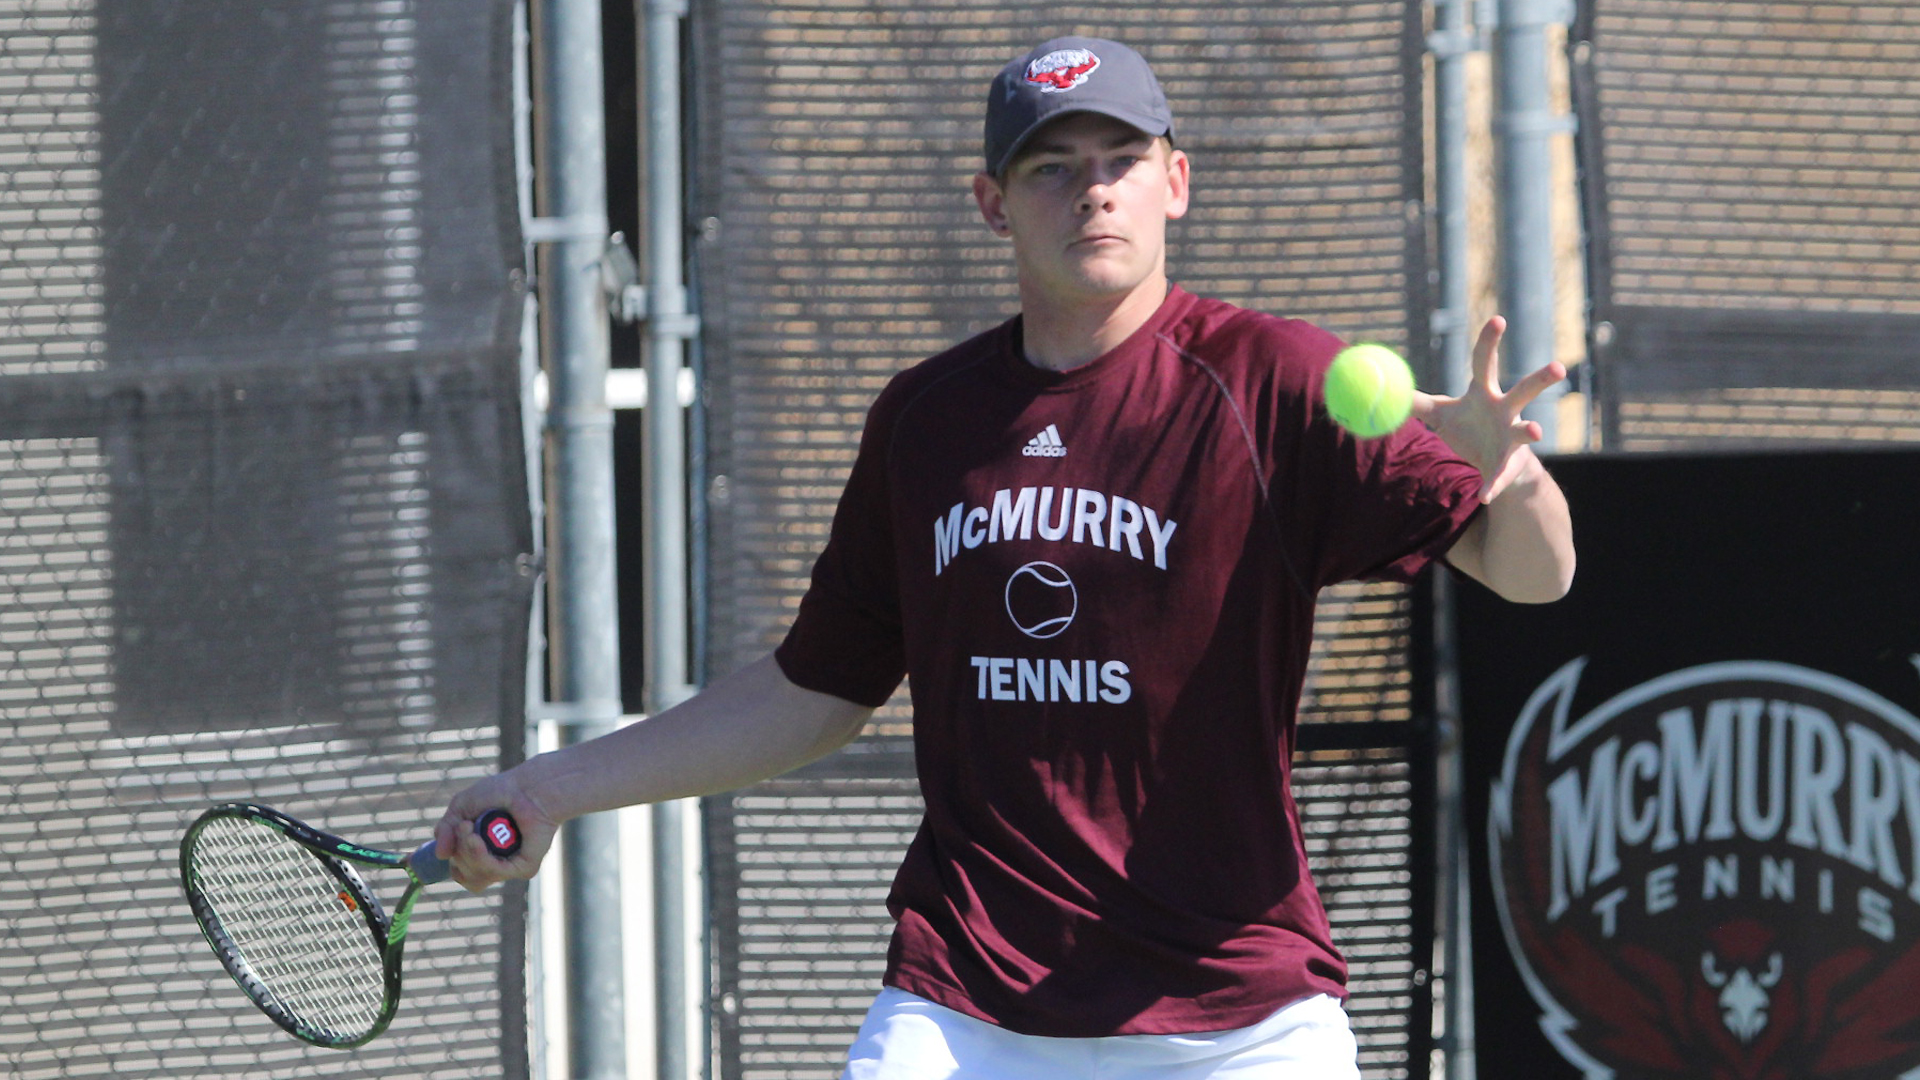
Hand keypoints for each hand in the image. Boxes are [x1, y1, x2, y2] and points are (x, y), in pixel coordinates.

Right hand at [434, 767, 559, 892]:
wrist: (528, 787)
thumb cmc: (500, 792)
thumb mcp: (462, 807)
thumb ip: (446, 829)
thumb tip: (440, 855)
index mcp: (481, 852)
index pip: (458, 870)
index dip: (451, 856)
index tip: (452, 834)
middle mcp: (495, 862)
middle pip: (463, 875)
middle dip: (458, 851)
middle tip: (465, 825)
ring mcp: (509, 866)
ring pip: (475, 879)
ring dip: (467, 853)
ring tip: (470, 829)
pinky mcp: (524, 868)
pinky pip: (494, 873)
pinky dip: (481, 857)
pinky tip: (477, 839)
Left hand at [1411, 316, 1565, 503]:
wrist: (1492, 469)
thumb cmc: (1469, 432)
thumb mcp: (1441, 415)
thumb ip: (1416, 401)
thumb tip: (1389, 386)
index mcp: (1485, 394)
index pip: (1487, 362)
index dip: (1491, 342)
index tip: (1499, 320)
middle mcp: (1506, 411)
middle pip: (1524, 390)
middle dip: (1541, 379)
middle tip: (1558, 367)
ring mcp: (1512, 438)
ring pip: (1527, 431)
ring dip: (1530, 430)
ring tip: (1534, 430)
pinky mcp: (1509, 466)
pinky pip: (1499, 476)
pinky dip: (1491, 486)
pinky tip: (1483, 495)